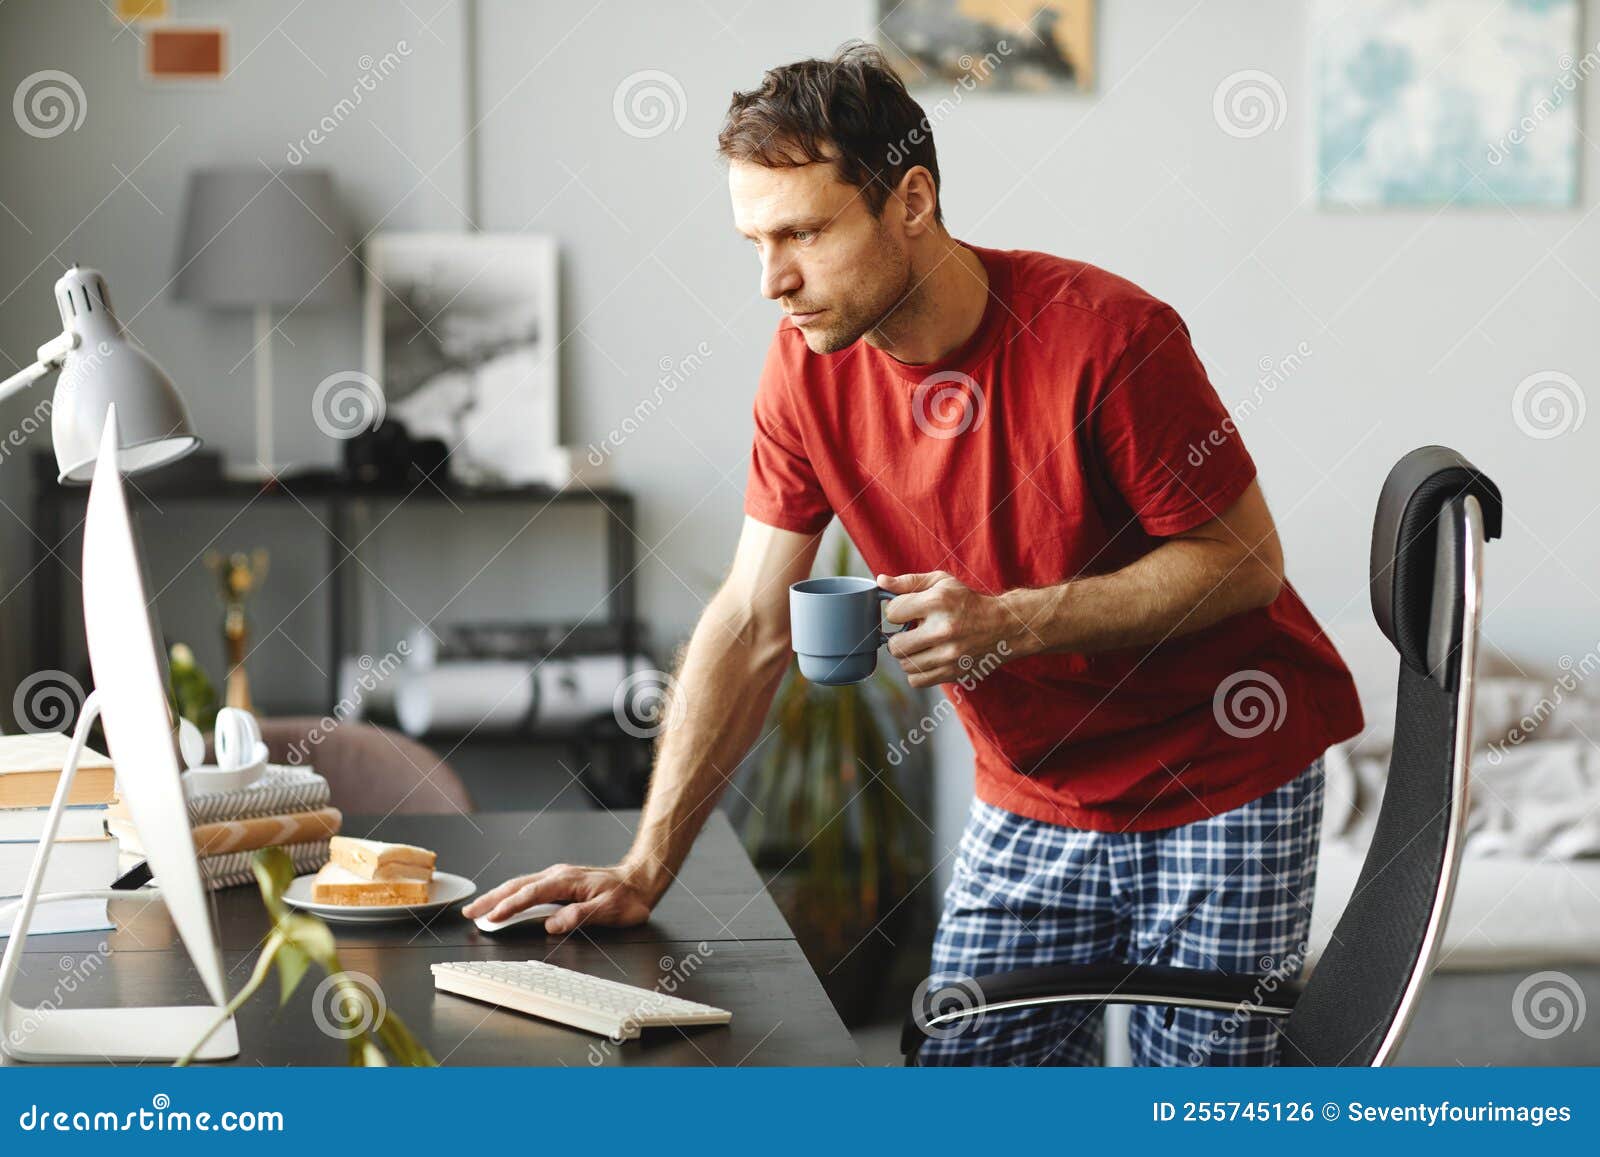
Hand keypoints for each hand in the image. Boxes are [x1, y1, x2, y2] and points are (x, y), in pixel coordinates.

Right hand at [461, 862, 660, 934]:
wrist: (640, 880)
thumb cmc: (627, 897)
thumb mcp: (608, 910)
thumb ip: (579, 916)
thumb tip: (551, 925)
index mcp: (566, 881)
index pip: (530, 895)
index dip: (508, 908)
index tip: (491, 919)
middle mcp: (558, 875)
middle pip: (517, 886)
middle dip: (491, 899)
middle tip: (469, 912)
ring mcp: (558, 877)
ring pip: (521, 886)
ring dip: (498, 897)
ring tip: (479, 909)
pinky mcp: (560, 882)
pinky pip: (530, 888)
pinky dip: (512, 895)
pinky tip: (505, 902)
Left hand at [878, 570, 1019, 687]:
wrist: (1004, 626)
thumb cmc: (967, 601)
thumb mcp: (941, 582)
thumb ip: (909, 582)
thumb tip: (880, 581)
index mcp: (938, 603)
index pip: (892, 613)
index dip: (896, 611)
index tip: (906, 611)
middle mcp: (943, 630)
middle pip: (895, 645)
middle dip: (898, 638)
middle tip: (910, 632)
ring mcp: (949, 655)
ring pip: (905, 664)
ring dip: (908, 655)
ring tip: (922, 645)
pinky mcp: (954, 673)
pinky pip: (917, 680)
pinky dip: (917, 672)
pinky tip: (928, 658)